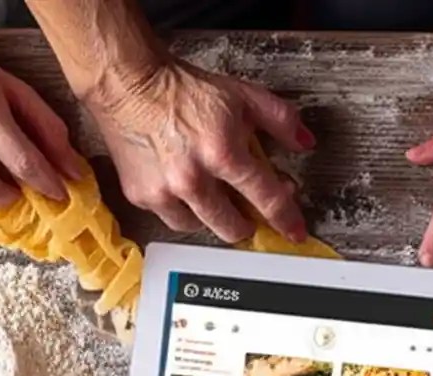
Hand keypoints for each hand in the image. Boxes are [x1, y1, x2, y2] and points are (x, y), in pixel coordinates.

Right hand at [86, 60, 314, 242]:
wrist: (129, 85)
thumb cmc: (181, 90)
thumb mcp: (241, 96)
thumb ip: (280, 120)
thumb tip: (303, 142)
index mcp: (223, 154)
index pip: (266, 199)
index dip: (285, 219)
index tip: (294, 232)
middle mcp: (194, 179)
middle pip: (233, 226)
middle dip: (246, 222)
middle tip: (248, 210)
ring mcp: (165, 192)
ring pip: (202, 228)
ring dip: (214, 218)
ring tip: (215, 198)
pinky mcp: (141, 197)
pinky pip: (172, 220)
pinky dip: (184, 211)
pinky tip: (187, 192)